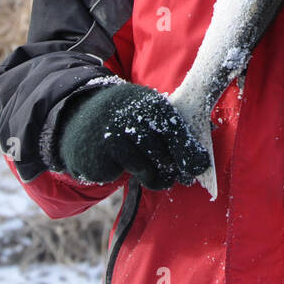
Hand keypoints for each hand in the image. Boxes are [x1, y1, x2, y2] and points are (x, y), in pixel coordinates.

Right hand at [57, 82, 208, 189]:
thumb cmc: (125, 117)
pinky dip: (129, 173)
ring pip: (148, 169)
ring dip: (157, 178)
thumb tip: (203, 148)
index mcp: (152, 104)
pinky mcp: (101, 155)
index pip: (178, 132)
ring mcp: (116, 136)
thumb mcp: (148, 112)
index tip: (200, 169)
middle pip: (166, 155)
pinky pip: (126, 173)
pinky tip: (123, 164)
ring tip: (160, 178)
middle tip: (184, 179)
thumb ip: (173, 127)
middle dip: (177, 171)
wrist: (80, 115)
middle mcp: (135, 117)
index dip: (191, 153)